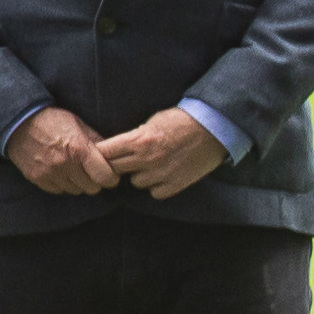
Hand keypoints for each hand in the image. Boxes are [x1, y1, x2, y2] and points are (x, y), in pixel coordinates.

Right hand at [7, 107, 118, 199]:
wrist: (18, 122)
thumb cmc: (52, 120)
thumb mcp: (78, 124)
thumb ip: (96, 141)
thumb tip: (113, 155)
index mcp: (79, 150)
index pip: (105, 177)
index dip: (111, 178)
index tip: (109, 174)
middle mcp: (65, 164)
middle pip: (92, 188)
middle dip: (94, 181)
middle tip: (90, 171)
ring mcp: (50, 173)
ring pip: (75, 190)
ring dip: (77, 183)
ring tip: (72, 169)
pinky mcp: (38, 178)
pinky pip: (59, 190)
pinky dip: (62, 184)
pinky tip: (59, 171)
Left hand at [96, 106, 225, 198]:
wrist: (214, 128)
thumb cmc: (182, 120)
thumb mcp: (152, 121)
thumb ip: (134, 136)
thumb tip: (116, 146)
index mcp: (139, 140)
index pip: (104, 152)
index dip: (99, 153)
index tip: (99, 153)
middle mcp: (148, 159)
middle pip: (114, 170)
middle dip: (113, 165)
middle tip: (119, 161)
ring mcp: (162, 174)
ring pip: (135, 183)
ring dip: (137, 176)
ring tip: (147, 166)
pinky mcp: (177, 185)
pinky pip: (155, 193)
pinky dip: (156, 186)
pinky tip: (161, 175)